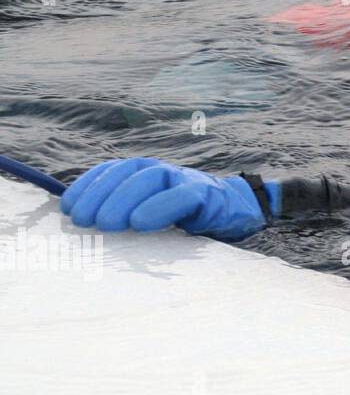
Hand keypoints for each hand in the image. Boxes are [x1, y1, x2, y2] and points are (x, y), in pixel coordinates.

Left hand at [60, 158, 278, 239]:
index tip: (68, 207)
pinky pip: (181, 195)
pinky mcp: (206, 194)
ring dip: (124, 199)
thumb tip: (81, 225)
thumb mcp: (150, 214)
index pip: (112, 169)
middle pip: (127, 171)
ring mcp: (185, 179)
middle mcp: (163, 171)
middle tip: (84, 221)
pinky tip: (141, 223)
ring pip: (150, 178)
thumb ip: (123, 214)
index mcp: (146, 173)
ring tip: (107, 224)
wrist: (236, 213)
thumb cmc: (184, 219)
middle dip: (101, 194)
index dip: (87, 184)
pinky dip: (159, 206)